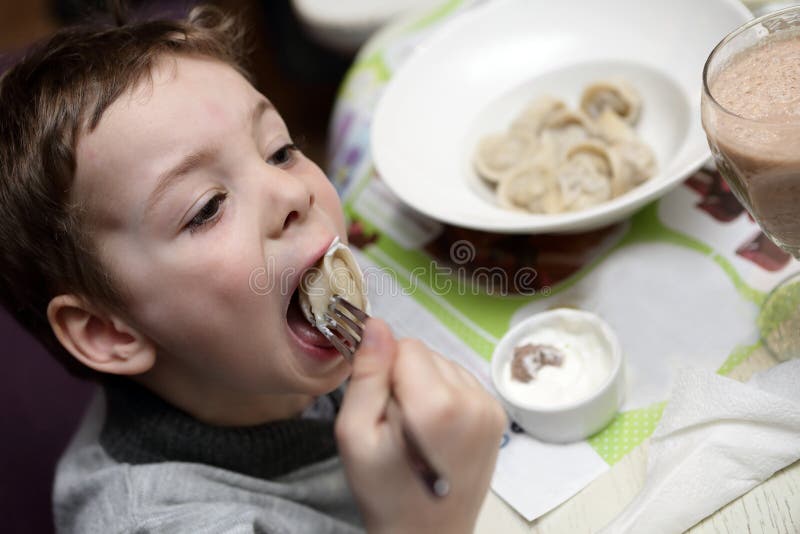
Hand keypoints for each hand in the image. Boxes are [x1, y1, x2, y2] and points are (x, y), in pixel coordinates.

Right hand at [336, 319, 506, 533]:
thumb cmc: (386, 493)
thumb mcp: (355, 435)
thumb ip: (366, 375)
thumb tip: (377, 325)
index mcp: (438, 405)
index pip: (405, 345)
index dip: (384, 371)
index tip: (380, 405)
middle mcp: (473, 401)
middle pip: (426, 354)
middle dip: (404, 379)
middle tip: (396, 425)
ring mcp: (490, 408)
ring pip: (443, 364)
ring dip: (424, 387)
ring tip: (416, 431)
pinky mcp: (496, 414)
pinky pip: (460, 380)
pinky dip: (443, 397)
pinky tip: (434, 431)